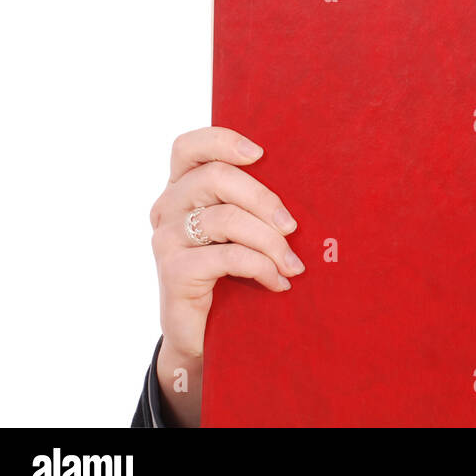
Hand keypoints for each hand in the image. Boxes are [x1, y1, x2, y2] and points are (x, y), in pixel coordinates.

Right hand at [149, 126, 304, 423]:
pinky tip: (279, 282)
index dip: (223, 141)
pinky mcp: (174, 271)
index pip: (189, 147)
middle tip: (293, 226)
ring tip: (293, 264)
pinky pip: (227, 256)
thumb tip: (308, 183)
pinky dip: (262, 267)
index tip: (261, 154)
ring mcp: (167, 239)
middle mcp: (168, 207)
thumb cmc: (232, 273)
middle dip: (263, 198)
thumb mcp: (244, 231)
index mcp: (183, 188)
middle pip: (215, 177)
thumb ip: (255, 204)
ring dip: (270, 241)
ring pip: (225, 218)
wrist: (203, 334)